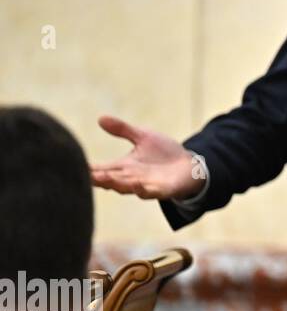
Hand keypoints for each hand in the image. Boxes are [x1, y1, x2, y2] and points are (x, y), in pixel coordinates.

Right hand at [90, 115, 204, 200]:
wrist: (190, 166)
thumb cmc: (164, 153)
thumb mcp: (142, 137)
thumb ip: (122, 129)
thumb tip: (100, 118)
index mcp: (123, 167)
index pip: (100, 169)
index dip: (87, 168)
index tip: (71, 165)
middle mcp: (130, 178)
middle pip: (109, 180)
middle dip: (98, 178)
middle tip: (85, 174)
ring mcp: (145, 186)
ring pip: (126, 187)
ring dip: (116, 183)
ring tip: (105, 178)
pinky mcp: (162, 190)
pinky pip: (150, 192)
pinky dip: (143, 190)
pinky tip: (138, 185)